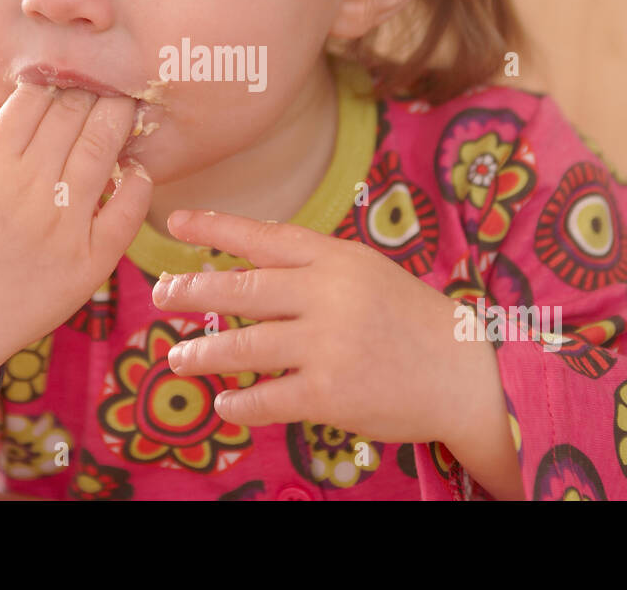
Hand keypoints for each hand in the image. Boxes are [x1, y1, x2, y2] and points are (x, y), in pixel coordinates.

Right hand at [0, 83, 153, 382]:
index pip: (32, 101)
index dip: (50, 83)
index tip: (60, 81)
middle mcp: (28, 191)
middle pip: (72, 116)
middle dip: (89, 91)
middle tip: (103, 83)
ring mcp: (62, 227)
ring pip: (102, 150)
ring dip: (118, 120)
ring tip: (125, 108)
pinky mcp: (88, 262)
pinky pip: (126, 212)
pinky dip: (137, 184)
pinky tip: (135, 170)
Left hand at [151, 209, 476, 447]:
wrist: (465, 374)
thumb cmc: (409, 319)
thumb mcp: (366, 272)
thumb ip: (312, 266)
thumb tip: (247, 262)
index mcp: (336, 260)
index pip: (264, 236)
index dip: (215, 228)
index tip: (176, 221)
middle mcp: (328, 296)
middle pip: (241, 290)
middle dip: (192, 292)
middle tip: (160, 294)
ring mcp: (327, 345)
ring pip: (243, 348)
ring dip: (202, 354)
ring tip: (177, 358)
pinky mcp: (330, 394)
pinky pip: (267, 398)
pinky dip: (239, 403)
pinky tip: (223, 404)